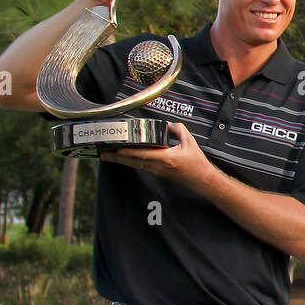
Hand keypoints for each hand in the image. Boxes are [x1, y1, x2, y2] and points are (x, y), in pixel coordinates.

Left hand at [100, 122, 214, 188]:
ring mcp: (156, 171)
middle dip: (116, 157)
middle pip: (132, 161)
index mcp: (165, 158)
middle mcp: (158, 166)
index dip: (126, 152)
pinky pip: (140, 166)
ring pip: (134, 165)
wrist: (201, 179)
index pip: (141, 154)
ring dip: (120, 161)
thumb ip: (178, 130)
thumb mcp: (190, 142)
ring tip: (107, 156)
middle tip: (102, 153)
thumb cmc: (196, 163)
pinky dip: (129, 162)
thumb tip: (167, 124)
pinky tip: (124, 159)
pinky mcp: (157, 173)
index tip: (114, 148)